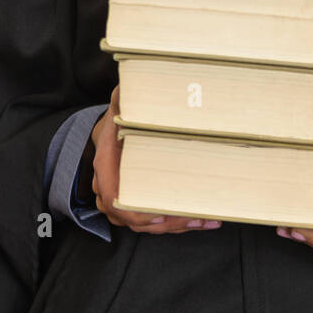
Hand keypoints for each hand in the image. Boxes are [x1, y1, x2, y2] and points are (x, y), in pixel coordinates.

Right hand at [88, 84, 221, 234]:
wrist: (112, 130)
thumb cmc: (121, 117)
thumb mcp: (122, 103)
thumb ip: (126, 97)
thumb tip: (131, 87)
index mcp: (106, 165)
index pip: (113, 198)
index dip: (134, 210)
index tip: (158, 213)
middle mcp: (110, 186)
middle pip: (134, 218)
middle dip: (167, 223)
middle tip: (196, 218)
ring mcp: (121, 199)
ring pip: (146, 224)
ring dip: (176, 226)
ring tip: (205, 221)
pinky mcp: (137, 204)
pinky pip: (154, 221)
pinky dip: (177, 223)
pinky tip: (202, 220)